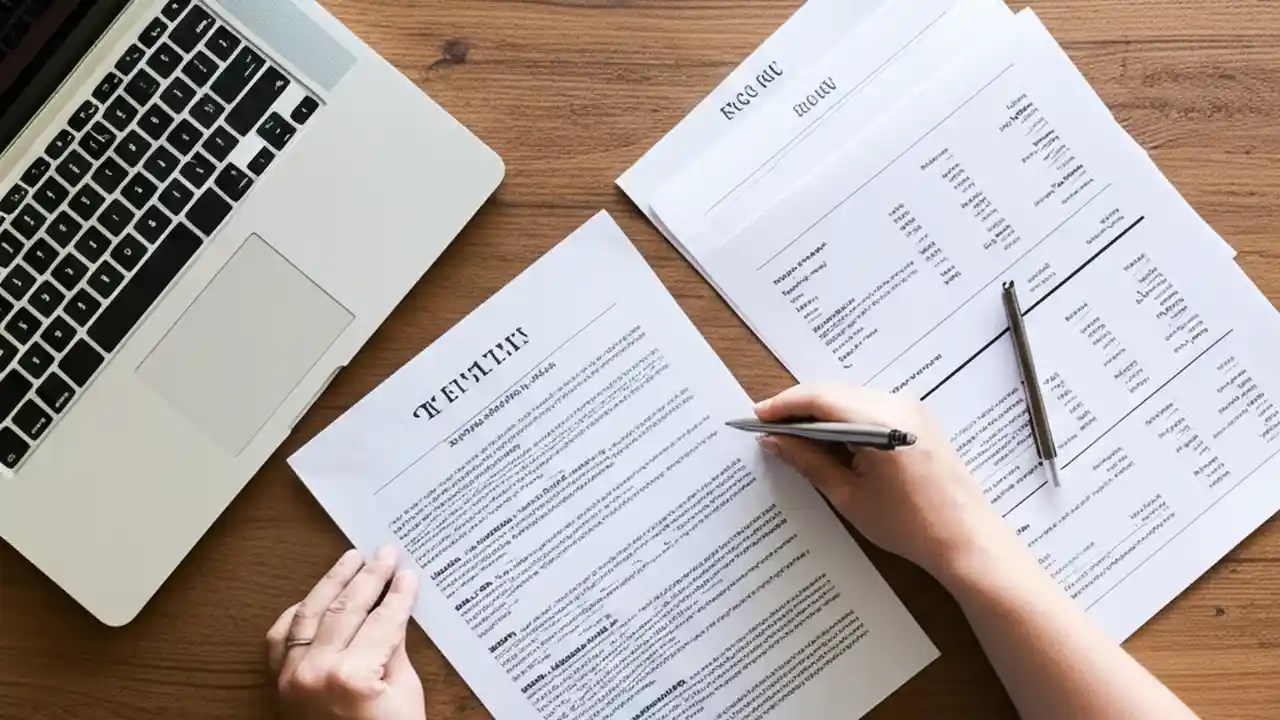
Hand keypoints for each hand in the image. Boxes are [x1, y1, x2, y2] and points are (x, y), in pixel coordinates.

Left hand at [267, 546, 424, 719]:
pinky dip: (298, 612)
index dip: (399, 593)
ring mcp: (292, 678)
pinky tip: (316, 596)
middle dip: (370, 577)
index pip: (383, 619)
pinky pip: (281, 637)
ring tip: (352, 559)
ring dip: (333, 582)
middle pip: (347, 608)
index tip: (408, 573)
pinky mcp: (280, 684)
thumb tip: (392, 610)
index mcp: (352, 676)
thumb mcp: (404, 695)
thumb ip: (394, 649)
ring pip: (311, 613)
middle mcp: (315, 672)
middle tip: (386, 553)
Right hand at [754, 384, 1022, 583]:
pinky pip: (870, 407)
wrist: (966, 539)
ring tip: (792, 434)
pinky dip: (843, 418)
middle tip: (768, 426)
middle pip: (834, 392)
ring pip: (851, 397)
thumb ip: (809, 461)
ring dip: (820, 411)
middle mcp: (897, 404)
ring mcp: (911, 409)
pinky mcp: (918, 420)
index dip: (783, 405)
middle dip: (798, 406)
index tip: (756, 417)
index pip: (819, 398)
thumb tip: (775, 441)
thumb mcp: (849, 496)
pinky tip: (827, 438)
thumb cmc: (909, 525)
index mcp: (879, 421)